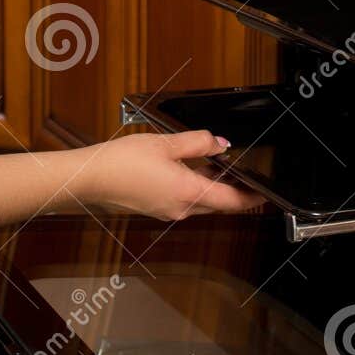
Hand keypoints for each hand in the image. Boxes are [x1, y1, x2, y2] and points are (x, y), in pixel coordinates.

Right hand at [74, 130, 264, 220]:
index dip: (253, 198)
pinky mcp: (155, 209)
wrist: (89, 178)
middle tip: (244, 174)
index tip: (265, 193)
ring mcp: (167, 211)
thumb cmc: (121, 162)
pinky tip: (187, 169)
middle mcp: (181, 209)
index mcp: (188, 193)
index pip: (232, 201)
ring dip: (211, 186)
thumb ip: (197, 142)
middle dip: (233, 190)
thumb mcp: (165, 143)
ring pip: (200, 202)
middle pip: (218, 203)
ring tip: (216, 164)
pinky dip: (192, 187)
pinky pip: (183, 200)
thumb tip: (219, 143)